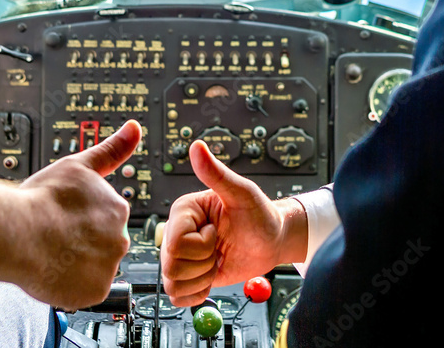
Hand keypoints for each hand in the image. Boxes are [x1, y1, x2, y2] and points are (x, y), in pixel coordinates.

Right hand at [15, 120, 141, 309]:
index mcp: (117, 209)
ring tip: (52, 252)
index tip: (64, 217)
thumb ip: (112, 149)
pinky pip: (84, 291)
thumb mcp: (79, 164)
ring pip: (93, 268)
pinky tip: (54, 270)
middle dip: (82, 242)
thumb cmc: (43, 198)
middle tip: (56, 235)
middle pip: (102, 245)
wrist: (17, 231)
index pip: (105, 219)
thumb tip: (134, 128)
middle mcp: (120, 239)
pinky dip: (70, 285)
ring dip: (76, 264)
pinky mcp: (94, 292)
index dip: (80, 219)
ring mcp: (108, 267)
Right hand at [162, 140, 306, 305]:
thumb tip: (197, 147)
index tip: (217, 232)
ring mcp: (180, 256)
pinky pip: (178, 296)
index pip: (175, 243)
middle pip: (172, 266)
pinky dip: (198, 292)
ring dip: (202, 279)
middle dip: (203, 264)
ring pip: (173, 283)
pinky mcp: (187, 276)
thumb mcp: (241, 193)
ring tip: (216, 259)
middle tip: (219, 247)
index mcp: (182, 211)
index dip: (201, 245)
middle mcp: (176, 233)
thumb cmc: (259, 214)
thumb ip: (217, 173)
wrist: (271, 240)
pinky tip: (212, 274)